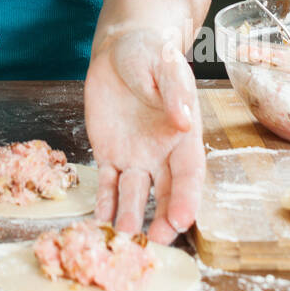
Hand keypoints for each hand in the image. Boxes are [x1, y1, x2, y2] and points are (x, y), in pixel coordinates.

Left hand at [83, 28, 203, 244]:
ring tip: (123, 236)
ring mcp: (135, 156)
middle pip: (166, 193)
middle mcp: (162, 153)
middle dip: (162, 219)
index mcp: (184, 135)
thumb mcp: (165, 65)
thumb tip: (184, 119)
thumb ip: (174, 91)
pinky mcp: (108, 153)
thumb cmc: (150, 54)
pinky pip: (106, 182)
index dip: (186, 198)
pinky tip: (99, 219)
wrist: (120, 48)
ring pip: (135, 194)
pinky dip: (104, 201)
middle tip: (155, 242)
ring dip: (130, 216)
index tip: (182, 220)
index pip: (189, 173)